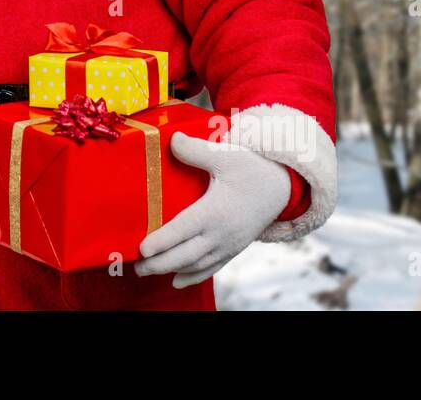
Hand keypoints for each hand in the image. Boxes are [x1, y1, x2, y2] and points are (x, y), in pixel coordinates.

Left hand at [134, 130, 290, 287]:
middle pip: (186, 254)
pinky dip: (193, 277)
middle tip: (137, 267)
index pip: (183, 229)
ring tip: (147, 271)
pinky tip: (177, 282)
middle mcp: (221, 233)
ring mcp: (228, 244)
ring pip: (196, 264)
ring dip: (171, 270)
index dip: (162, 241)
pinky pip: (212, 268)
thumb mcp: (226, 155)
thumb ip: (196, 150)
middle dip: (159, 263)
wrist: (283, 187)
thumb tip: (172, 139)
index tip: (142, 249)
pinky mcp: (233, 248)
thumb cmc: (253, 169)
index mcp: (216, 211)